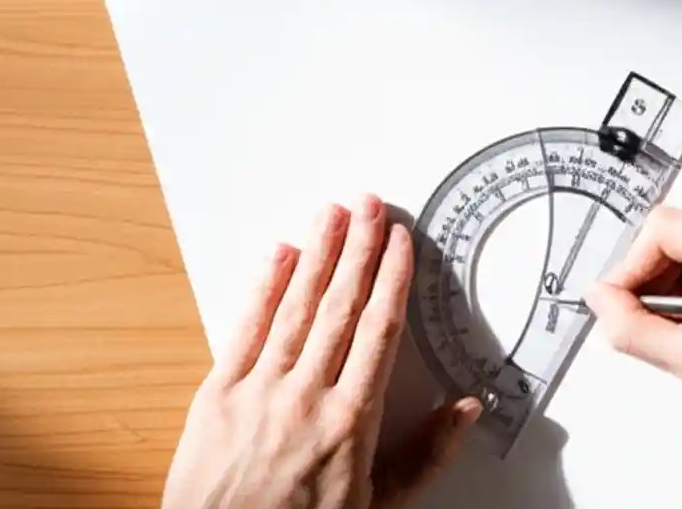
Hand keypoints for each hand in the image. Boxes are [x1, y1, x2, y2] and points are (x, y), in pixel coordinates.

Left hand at [163, 195, 481, 508]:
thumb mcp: (380, 506)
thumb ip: (426, 455)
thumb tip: (465, 410)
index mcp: (352, 420)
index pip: (379, 330)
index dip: (392, 278)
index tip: (401, 242)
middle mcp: (306, 395)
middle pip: (340, 306)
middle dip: (359, 249)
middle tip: (371, 204)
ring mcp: (258, 390)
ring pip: (296, 306)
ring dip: (317, 253)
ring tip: (332, 213)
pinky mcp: (216, 394)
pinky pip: (245, 328)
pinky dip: (264, 287)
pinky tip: (279, 254)